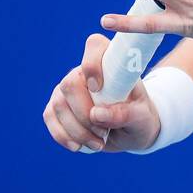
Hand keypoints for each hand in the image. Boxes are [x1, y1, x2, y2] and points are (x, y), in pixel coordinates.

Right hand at [42, 33, 160, 152]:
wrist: (130, 131)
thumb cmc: (140, 116)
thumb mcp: (142, 117)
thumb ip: (125, 114)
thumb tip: (97, 114)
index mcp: (110, 62)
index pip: (95, 47)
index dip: (92, 65)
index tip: (98, 88)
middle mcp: (85, 71)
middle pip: (70, 83)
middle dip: (84, 114)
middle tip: (103, 132)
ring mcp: (68, 88)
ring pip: (58, 104)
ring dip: (77, 130)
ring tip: (98, 143)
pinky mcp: (57, 106)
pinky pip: (50, 117)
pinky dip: (63, 136)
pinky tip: (79, 146)